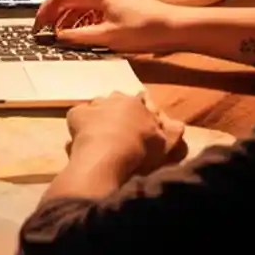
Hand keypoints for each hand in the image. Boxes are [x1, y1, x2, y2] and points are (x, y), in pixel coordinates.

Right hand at [34, 0, 181, 52]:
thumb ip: (78, 37)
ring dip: (67, 20)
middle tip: (45, 34)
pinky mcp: (117, 4)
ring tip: (61, 37)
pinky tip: (80, 35)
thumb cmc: (146, 30)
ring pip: (79, 5)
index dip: (44, 11)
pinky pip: (91, 9)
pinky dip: (81, 21)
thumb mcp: (107, 37)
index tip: (38, 27)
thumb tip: (56, 38)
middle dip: (53, 16)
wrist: (175, 28)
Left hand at [65, 91, 185, 177]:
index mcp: (138, 103)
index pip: (142, 101)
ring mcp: (95, 104)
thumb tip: (177, 124)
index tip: (139, 126)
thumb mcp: (165, 144)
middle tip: (119, 132)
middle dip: (118, 112)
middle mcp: (116, 98)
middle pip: (117, 101)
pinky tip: (83, 138)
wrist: (108, 157)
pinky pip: (78, 116)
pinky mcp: (77, 114)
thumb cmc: (140, 150)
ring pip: (97, 107)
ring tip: (100, 137)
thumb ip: (172, 132)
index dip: (140, 113)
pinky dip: (80, 124)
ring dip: (99, 117)